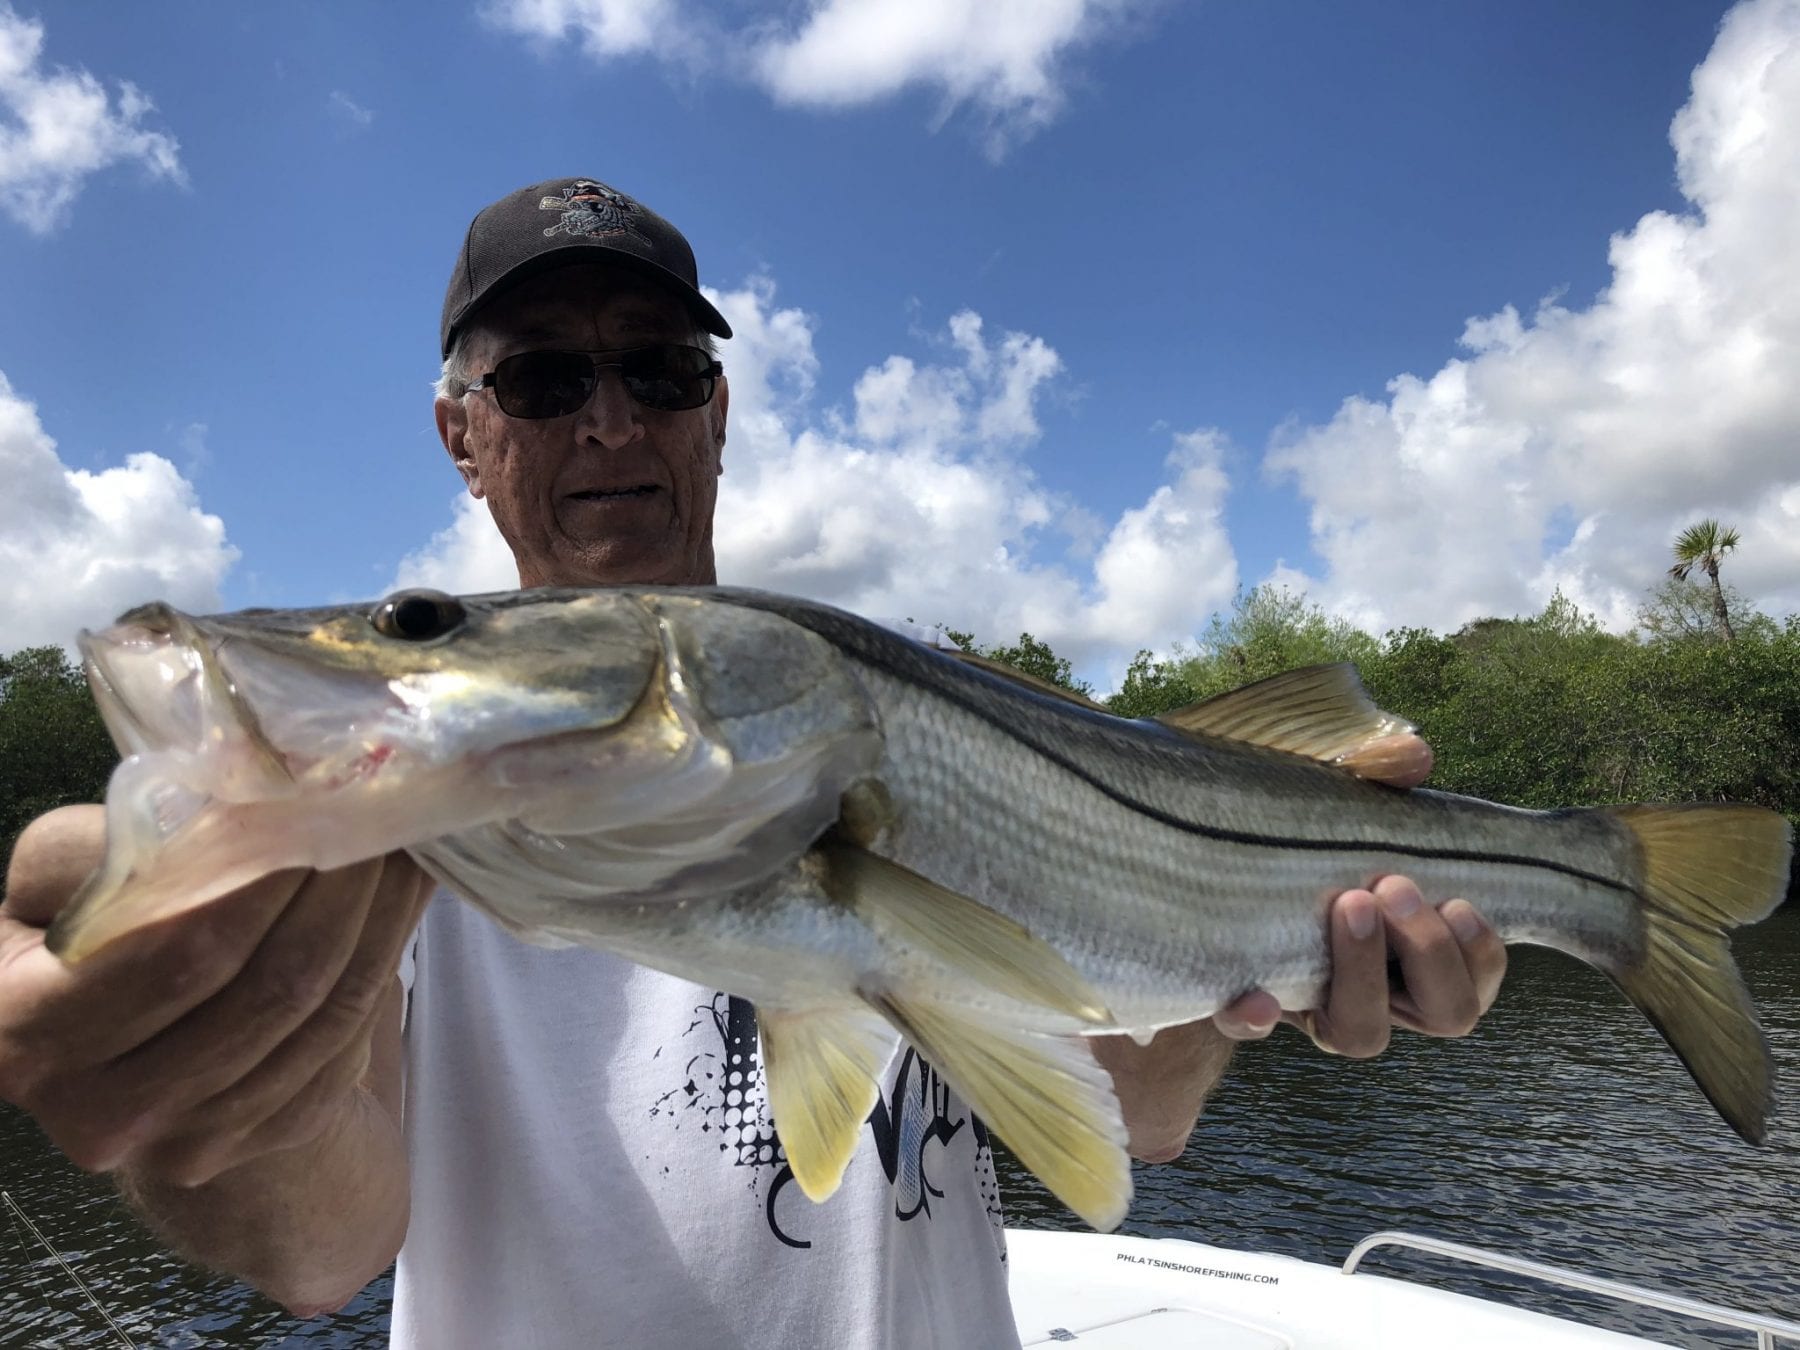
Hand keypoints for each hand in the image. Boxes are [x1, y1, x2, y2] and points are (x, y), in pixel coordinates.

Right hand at [0, 805, 432, 1186]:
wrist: (134, 1043)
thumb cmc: (98, 933)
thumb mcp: (64, 880)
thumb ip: (120, 840)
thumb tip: (239, 782)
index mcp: (27, 1031)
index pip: (177, 951)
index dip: (261, 875)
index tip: (316, 804)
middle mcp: (100, 1111)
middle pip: (267, 988)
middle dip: (341, 888)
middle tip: (384, 816)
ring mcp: (185, 1142)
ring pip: (320, 1016)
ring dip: (381, 919)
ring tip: (406, 845)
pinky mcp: (257, 1142)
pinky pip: (343, 1044)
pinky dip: (383, 961)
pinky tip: (400, 903)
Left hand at [1211, 732, 1506, 1055]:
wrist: (1194, 842)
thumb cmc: (1296, 818)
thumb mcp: (1336, 786)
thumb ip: (1377, 770)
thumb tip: (1413, 756)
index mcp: (1415, 952)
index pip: (1471, 980)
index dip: (1478, 955)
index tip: (1460, 902)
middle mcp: (1377, 992)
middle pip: (1444, 1013)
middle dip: (1432, 954)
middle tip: (1394, 887)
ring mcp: (1314, 1003)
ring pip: (1364, 1032)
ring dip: (1365, 973)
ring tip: (1351, 902)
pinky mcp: (1244, 1001)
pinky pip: (1250, 1026)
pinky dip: (1255, 1016)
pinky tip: (1258, 995)